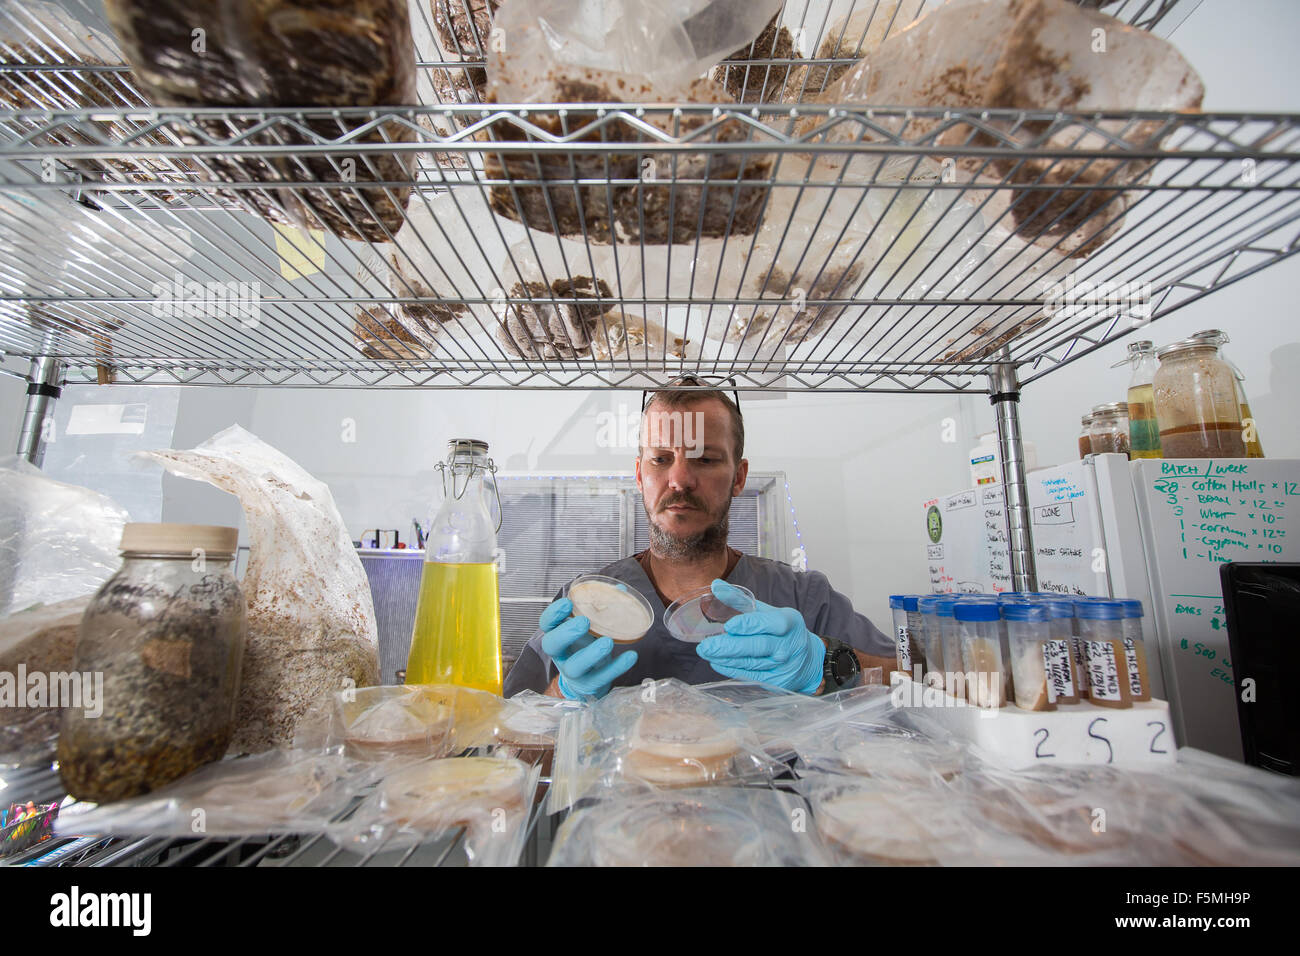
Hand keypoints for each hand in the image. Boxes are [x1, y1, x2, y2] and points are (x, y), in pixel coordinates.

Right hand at [539, 596, 637, 699]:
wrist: (586, 681)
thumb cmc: (584, 647)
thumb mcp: (589, 628)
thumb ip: (600, 609)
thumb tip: (620, 589)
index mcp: (558, 635)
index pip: (546, 624)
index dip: (553, 614)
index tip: (568, 602)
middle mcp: (561, 654)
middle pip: (552, 645)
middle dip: (566, 633)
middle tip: (584, 622)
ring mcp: (573, 671)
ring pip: (575, 666)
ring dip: (591, 653)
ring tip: (608, 642)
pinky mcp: (590, 684)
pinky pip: (601, 677)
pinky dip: (617, 667)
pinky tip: (630, 656)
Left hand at [696, 580, 825, 694]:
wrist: (808, 659)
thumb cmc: (782, 631)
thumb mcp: (768, 612)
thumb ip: (741, 600)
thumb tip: (715, 585)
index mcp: (789, 622)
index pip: (770, 623)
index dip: (749, 625)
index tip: (728, 626)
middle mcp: (787, 645)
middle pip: (758, 646)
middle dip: (729, 647)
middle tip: (706, 645)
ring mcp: (782, 665)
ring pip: (751, 663)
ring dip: (726, 658)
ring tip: (705, 652)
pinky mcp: (776, 681)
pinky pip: (751, 676)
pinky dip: (731, 669)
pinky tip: (717, 662)